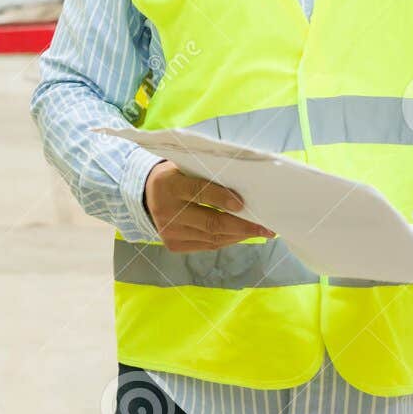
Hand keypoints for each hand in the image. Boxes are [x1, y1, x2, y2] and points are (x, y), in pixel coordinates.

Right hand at [144, 160, 272, 251]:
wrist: (147, 193)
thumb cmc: (177, 176)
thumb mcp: (186, 168)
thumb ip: (209, 176)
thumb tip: (245, 189)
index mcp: (170, 185)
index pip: (198, 192)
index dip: (221, 198)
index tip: (242, 204)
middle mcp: (167, 211)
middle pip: (209, 222)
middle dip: (241, 225)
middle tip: (265, 227)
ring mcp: (169, 231)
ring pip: (212, 237)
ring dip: (239, 235)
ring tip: (260, 231)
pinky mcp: (173, 245)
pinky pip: (207, 245)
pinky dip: (227, 240)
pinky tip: (241, 235)